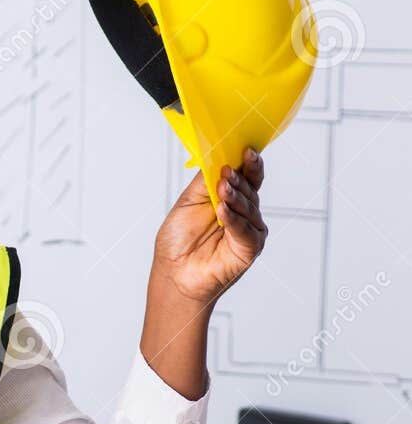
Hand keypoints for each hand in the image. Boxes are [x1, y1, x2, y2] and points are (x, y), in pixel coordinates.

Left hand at [151, 147, 266, 305]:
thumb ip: (204, 180)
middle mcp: (244, 212)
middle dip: (237, 180)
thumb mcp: (188, 202)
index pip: (247, 176)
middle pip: (250, 189)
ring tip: (221, 190)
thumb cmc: (179, 241)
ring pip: (249, 207)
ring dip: (234, 197)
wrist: (173, 272)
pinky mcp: (249, 248)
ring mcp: (249, 230)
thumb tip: (218, 156)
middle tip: (225, 174)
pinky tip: (223, 211)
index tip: (246, 150)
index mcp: (231, 198)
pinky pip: (245, 230)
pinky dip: (234, 219)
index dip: (249, 163)